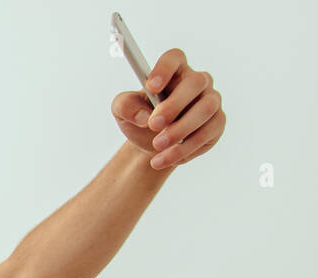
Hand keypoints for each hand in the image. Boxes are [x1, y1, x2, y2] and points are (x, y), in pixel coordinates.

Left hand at [111, 48, 224, 169]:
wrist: (150, 145)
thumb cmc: (140, 119)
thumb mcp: (122, 111)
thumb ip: (125, 106)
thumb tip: (143, 116)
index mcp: (173, 72)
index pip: (174, 58)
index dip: (165, 69)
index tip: (151, 87)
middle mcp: (197, 82)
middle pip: (195, 83)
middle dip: (174, 105)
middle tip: (153, 125)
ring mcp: (210, 101)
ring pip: (205, 109)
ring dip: (180, 130)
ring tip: (157, 146)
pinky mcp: (216, 123)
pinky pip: (206, 133)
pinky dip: (183, 149)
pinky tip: (164, 158)